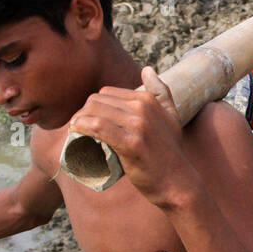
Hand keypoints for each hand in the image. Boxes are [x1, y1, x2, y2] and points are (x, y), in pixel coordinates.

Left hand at [66, 67, 195, 209]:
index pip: (107, 93)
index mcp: (148, 99)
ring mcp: (138, 125)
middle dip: (83, 113)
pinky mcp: (131, 143)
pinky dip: (82, 127)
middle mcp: (143, 107)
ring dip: (78, 120)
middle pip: (97, 100)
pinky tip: (76, 132)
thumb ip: (162, 92)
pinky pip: (98, 127)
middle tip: (79, 130)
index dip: (93, 106)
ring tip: (75, 133)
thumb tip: (147, 70)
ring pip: (94, 111)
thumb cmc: (169, 152)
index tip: (89, 122)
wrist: (176, 182)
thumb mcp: (171, 116)